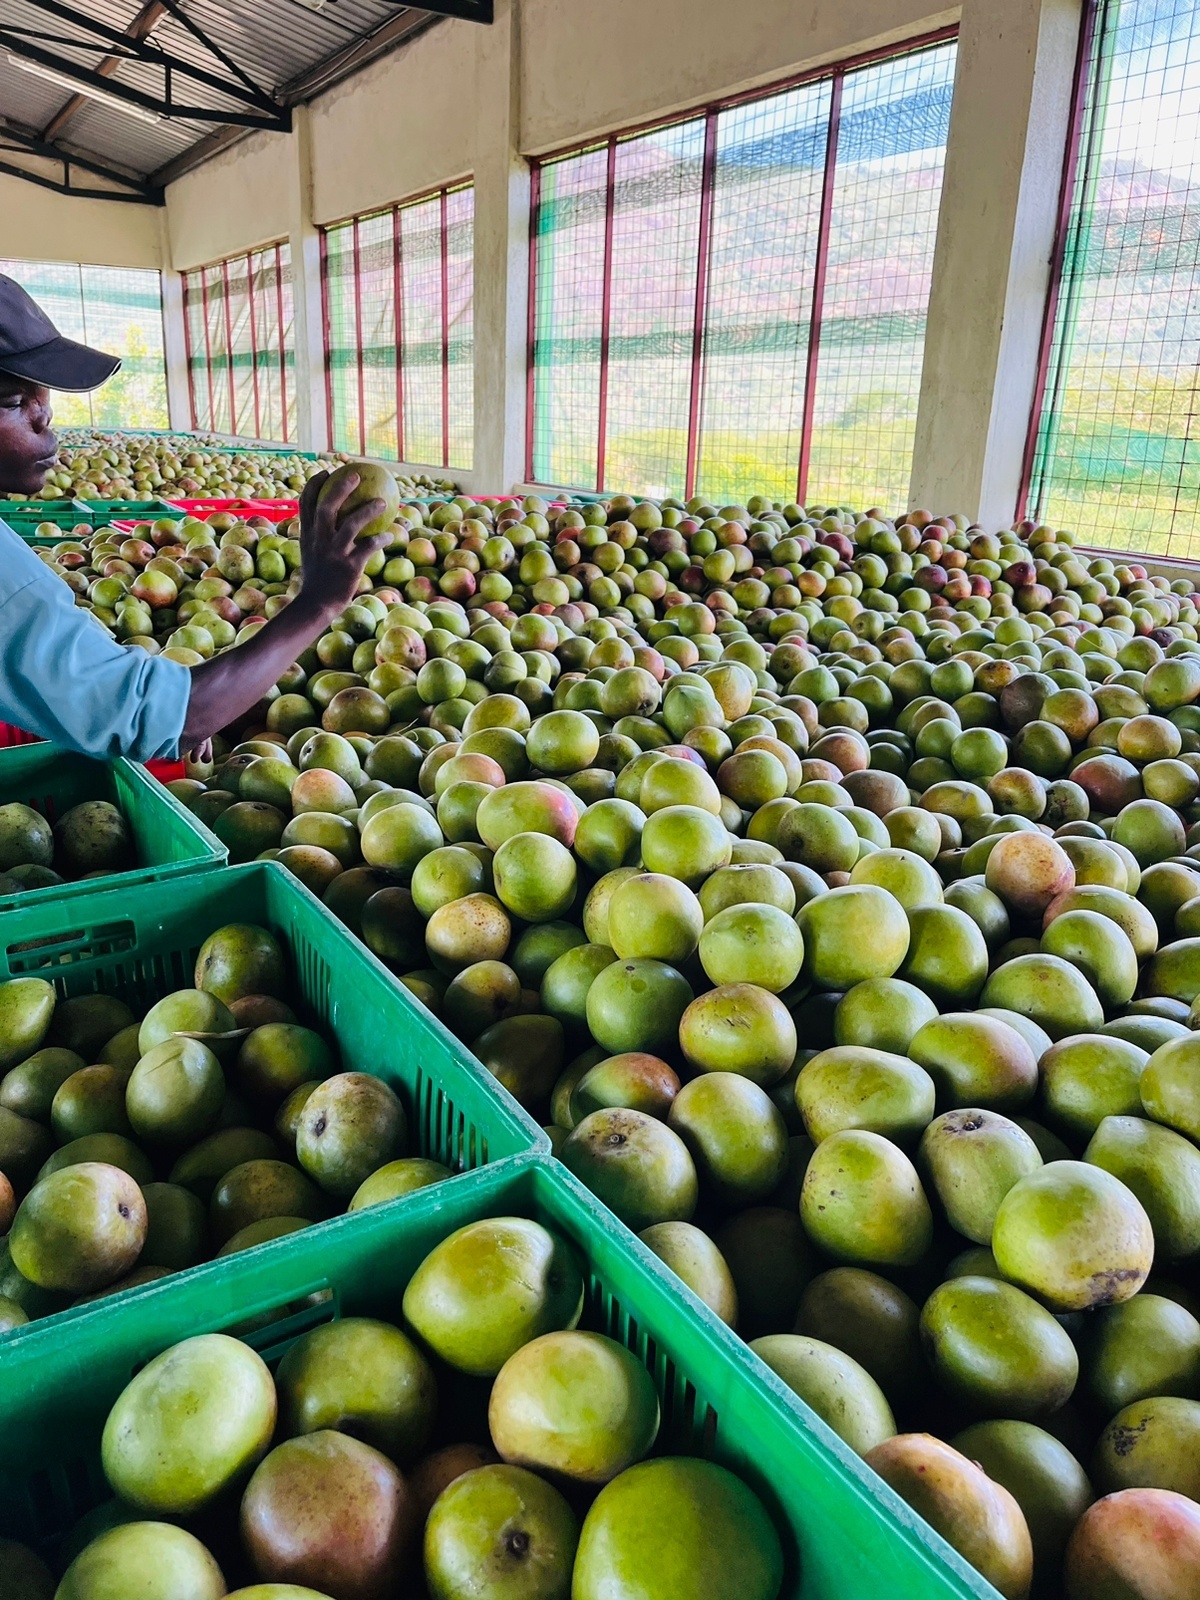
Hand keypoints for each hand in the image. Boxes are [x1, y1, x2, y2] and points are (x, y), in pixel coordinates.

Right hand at [295, 468, 390, 621]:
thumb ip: (317, 537)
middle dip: (341, 488)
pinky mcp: (349, 566)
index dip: (314, 485)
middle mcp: (319, 540)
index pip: (306, 503)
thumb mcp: (310, 554)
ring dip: (368, 510)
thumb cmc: (318, 580)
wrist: (316, 606)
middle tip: (356, 475)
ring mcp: (334, 553)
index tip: (325, 473)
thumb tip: (330, 522)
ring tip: (382, 502)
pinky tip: (390, 534)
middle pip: (327, 506)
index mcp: (307, 535)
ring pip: (352, 524)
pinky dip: (380, 539)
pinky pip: (369, 547)